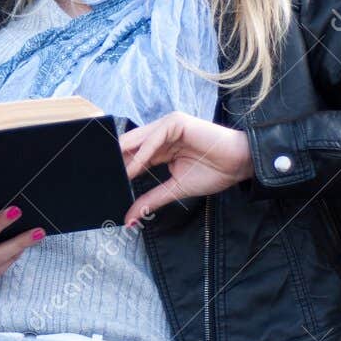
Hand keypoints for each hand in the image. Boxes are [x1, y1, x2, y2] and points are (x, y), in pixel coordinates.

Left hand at [119, 112, 253, 226]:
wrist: (239, 165)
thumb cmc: (213, 172)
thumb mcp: (175, 189)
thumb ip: (151, 200)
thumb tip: (130, 218)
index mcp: (160, 147)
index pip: (132, 156)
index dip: (119, 169)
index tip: (106, 185)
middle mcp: (161, 134)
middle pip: (131, 146)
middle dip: (117, 162)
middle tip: (101, 179)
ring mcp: (168, 125)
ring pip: (138, 140)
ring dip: (126, 159)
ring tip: (114, 176)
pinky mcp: (176, 122)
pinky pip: (154, 138)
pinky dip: (143, 154)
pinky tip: (134, 168)